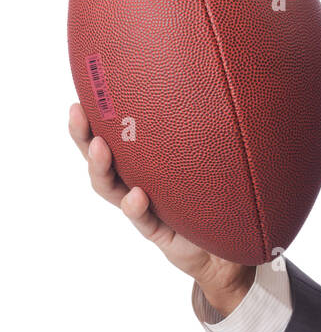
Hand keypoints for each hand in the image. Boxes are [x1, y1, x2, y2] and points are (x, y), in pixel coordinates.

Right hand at [68, 101, 254, 313]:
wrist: (230, 244)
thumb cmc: (220, 197)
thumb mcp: (214, 160)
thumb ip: (208, 133)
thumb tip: (222, 87)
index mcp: (146, 163)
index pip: (114, 137)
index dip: (94, 118)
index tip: (82, 95)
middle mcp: (138, 182)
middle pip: (100, 159)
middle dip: (84, 137)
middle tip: (79, 115)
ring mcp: (144, 207)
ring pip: (110, 189)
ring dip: (101, 168)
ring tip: (100, 148)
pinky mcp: (156, 231)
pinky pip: (142, 219)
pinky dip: (135, 207)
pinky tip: (137, 196)